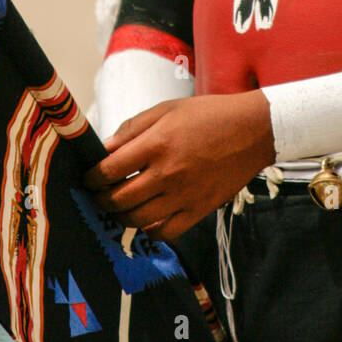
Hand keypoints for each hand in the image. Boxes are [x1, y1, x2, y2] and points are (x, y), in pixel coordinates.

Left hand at [84, 93, 274, 241]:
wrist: (252, 131)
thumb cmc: (208, 115)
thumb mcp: (167, 109)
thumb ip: (133, 128)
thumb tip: (105, 148)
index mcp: (156, 144)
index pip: (109, 170)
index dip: (92, 177)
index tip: (88, 178)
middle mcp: (167, 173)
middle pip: (119, 199)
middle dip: (101, 199)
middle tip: (98, 194)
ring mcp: (184, 196)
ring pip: (137, 219)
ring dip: (121, 215)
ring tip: (118, 206)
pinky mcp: (199, 210)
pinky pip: (165, 232)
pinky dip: (149, 230)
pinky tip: (146, 218)